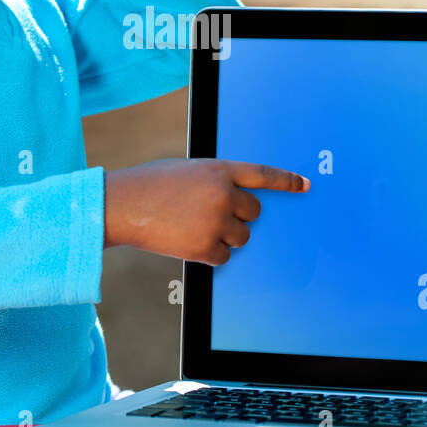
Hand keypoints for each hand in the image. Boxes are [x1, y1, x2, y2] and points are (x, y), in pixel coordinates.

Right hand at [103, 158, 310, 265]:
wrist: (122, 204)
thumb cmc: (150, 185)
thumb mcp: (187, 171)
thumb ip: (214, 180)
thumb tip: (234, 200)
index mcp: (219, 169)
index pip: (263, 175)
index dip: (286, 181)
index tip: (305, 185)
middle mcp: (224, 194)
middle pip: (253, 213)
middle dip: (237, 216)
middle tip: (209, 215)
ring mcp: (217, 221)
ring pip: (241, 237)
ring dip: (224, 236)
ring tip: (193, 226)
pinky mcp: (206, 246)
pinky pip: (224, 257)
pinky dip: (211, 253)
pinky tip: (188, 241)